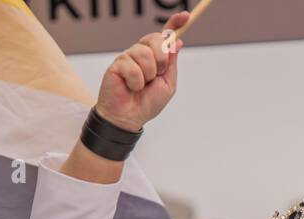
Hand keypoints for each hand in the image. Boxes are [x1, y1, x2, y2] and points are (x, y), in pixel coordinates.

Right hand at [95, 11, 187, 132]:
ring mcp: (128, 56)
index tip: (186, 16)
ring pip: (145, 53)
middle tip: (156, 75)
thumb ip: (172, 63)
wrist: (129, 116)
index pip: (164, 36)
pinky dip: (136, 82)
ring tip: (141, 85)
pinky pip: (133, 67)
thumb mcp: (167, 83)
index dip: (174, 24)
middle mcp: (141, 53)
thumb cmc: (147, 102)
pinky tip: (131, 87)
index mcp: (155, 57)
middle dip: (161, 58)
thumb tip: (177, 41)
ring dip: (148, 74)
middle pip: (156, 39)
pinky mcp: (117, 63)